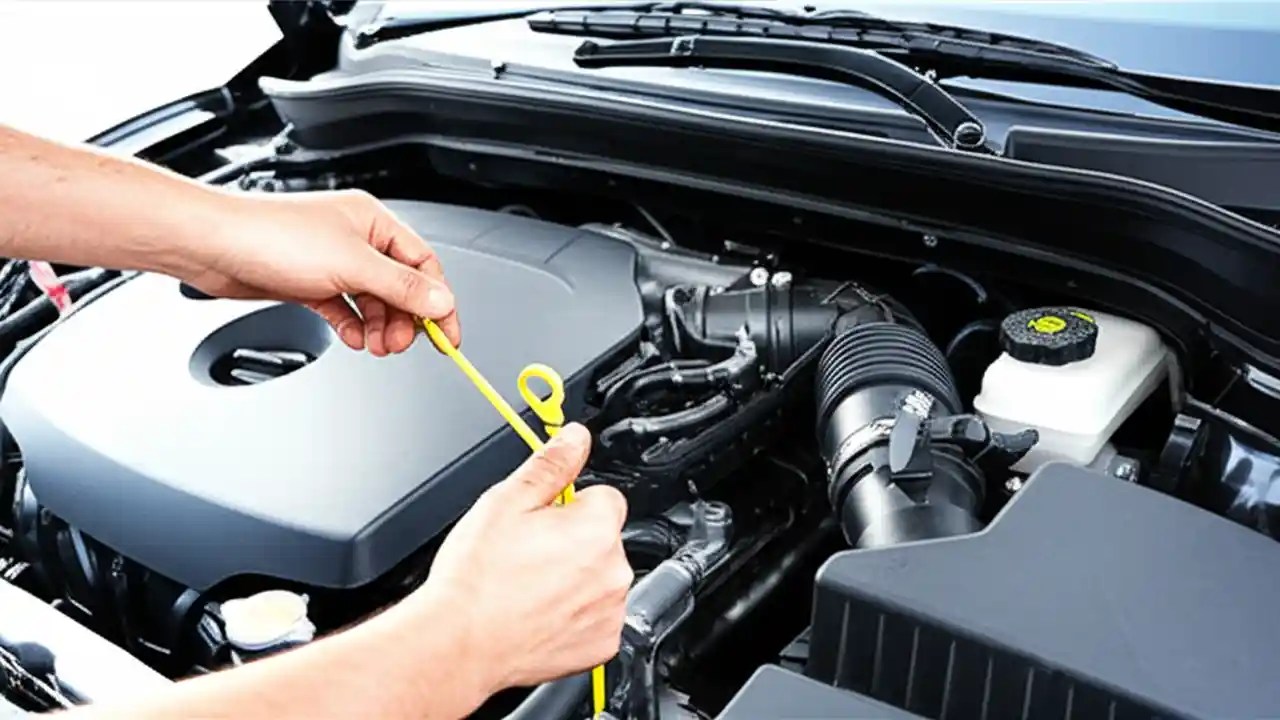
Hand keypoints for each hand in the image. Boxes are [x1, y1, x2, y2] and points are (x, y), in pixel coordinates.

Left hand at [177, 189, 460, 354]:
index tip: (447, 336)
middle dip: (405, 320)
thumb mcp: (352, 265)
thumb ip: (402, 287)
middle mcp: (356, 239)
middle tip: (401, 344)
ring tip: (375, 346)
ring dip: (378, 327)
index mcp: (374, 222)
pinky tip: (351, 338)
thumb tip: (441, 302)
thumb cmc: (271, 237)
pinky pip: (344, 308)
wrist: (214, 246)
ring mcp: (332, 262)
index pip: (424, 265)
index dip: (439, 302)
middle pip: (400, 287)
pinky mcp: (310, 282)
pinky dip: (352, 325)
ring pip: (372, 301)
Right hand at [411, 423, 631, 696]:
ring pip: (599, 579)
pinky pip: (596, 618)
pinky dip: (574, 617)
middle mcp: (614, 571)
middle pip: (602, 539)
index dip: (569, 504)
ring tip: (527, 586)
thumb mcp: (506, 501)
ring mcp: (610, 612)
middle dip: (573, 541)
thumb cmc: (476, 577)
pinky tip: (537, 614)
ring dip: (575, 579)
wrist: (457, 643)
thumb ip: (550, 464)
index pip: (604, 497)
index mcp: (597, 528)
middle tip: (528, 554)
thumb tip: (576, 437)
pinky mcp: (601, 646)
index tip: (543, 519)